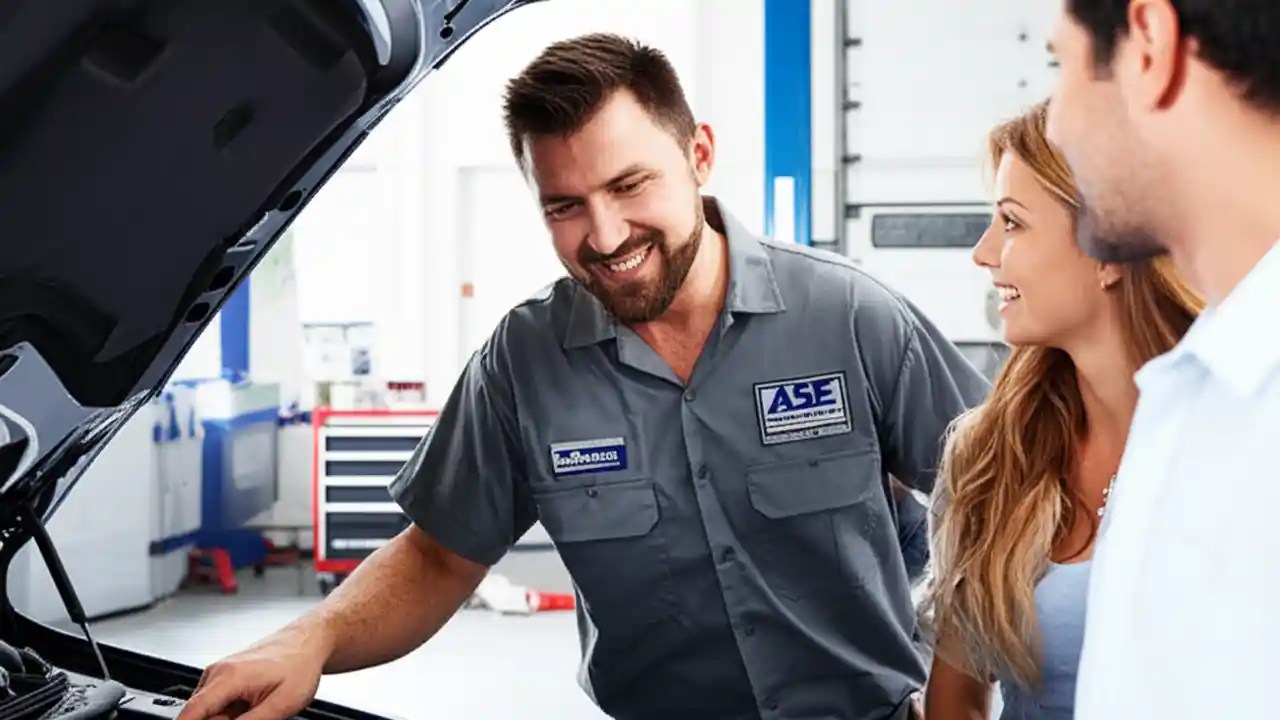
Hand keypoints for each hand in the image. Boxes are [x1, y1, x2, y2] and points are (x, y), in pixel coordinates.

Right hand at [176, 623, 331, 719]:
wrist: (307, 642)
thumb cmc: (300, 665)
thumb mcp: (281, 705)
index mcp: (228, 677)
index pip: (191, 713)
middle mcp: (217, 672)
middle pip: (201, 715)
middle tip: (254, 714)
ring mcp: (219, 673)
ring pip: (209, 711)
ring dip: (228, 718)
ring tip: (258, 708)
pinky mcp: (224, 677)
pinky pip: (218, 704)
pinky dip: (231, 711)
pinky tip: (253, 705)